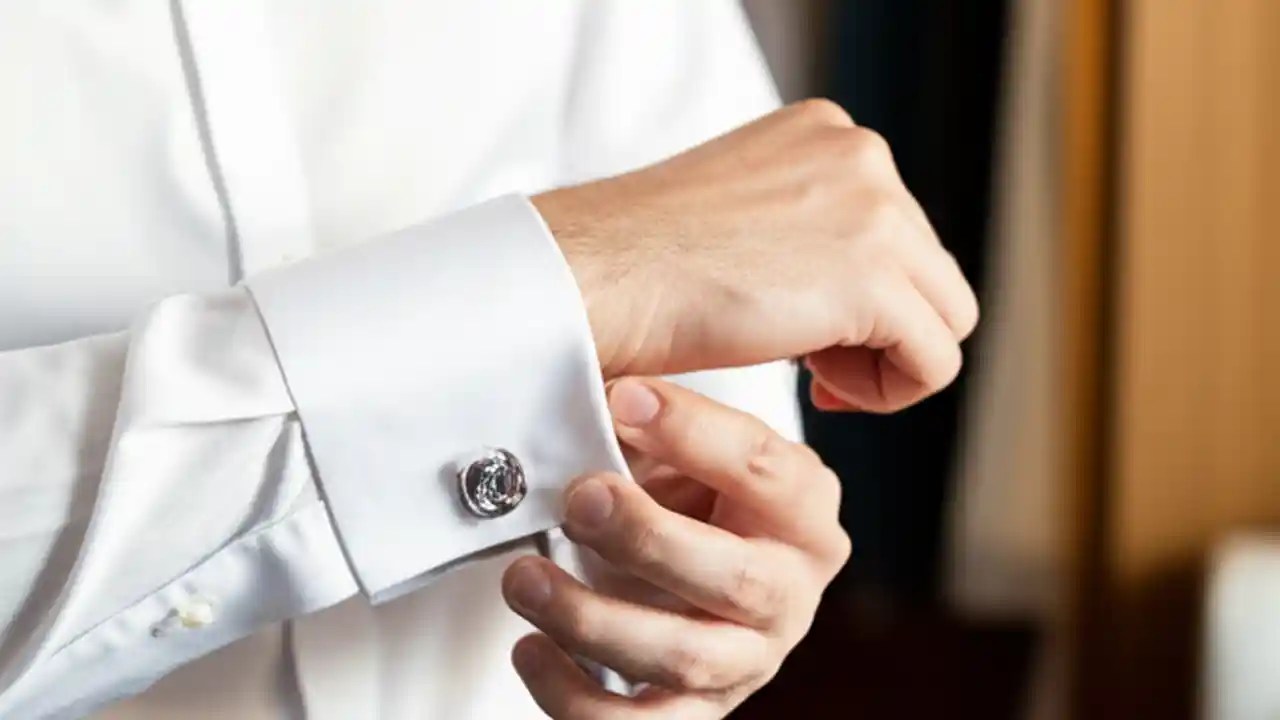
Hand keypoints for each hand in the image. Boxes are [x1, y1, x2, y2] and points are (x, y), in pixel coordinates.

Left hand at [501, 378, 849, 718]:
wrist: (701, 578)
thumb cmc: (693, 503)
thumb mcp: (686, 454)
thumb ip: (657, 426)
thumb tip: (604, 396)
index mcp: (802, 511)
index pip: (763, 468)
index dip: (694, 431)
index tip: (623, 399)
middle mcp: (789, 590)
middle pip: (733, 576)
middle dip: (647, 537)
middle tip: (580, 498)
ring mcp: (748, 659)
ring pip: (683, 657)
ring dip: (593, 618)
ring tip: (525, 577)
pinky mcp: (700, 711)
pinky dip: (575, 696)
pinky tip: (531, 649)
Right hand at [534, 99, 977, 412]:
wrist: (592, 277)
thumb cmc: (633, 264)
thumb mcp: (736, 218)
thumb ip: (802, 229)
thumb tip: (842, 284)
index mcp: (825, 133)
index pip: (895, 228)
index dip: (857, 297)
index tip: (800, 330)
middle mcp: (861, 155)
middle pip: (929, 272)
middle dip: (876, 330)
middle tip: (807, 363)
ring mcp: (875, 209)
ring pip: (945, 315)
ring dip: (883, 362)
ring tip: (812, 378)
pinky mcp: (875, 276)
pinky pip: (934, 361)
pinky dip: (886, 394)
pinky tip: (819, 392)